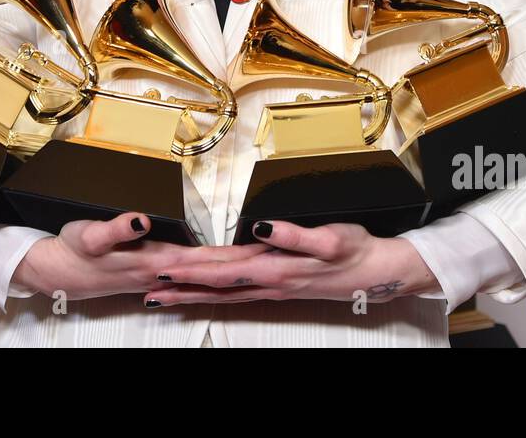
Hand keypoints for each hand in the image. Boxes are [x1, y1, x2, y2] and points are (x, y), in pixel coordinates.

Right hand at [12, 212, 273, 300]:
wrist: (57, 273)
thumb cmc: (75, 249)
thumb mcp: (90, 235)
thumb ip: (116, 228)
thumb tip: (141, 218)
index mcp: (155, 258)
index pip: (205, 258)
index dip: (235, 253)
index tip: (263, 249)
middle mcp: (163, 269)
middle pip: (215, 269)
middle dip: (248, 263)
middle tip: (280, 257)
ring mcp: (161, 275)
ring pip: (208, 274)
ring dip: (236, 270)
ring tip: (265, 264)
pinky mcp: (156, 274)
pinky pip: (194, 276)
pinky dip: (215, 275)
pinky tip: (228, 275)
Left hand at [143, 221, 439, 306]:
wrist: (377, 272)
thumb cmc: (354, 250)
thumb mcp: (328, 238)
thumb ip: (294, 235)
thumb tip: (261, 227)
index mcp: (274, 266)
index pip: (223, 268)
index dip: (192, 269)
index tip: (163, 268)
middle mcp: (268, 281)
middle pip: (215, 284)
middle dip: (180, 286)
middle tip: (148, 287)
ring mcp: (272, 288)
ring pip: (223, 293)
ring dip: (192, 295)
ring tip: (162, 298)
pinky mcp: (278, 288)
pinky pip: (238, 295)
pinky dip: (214, 296)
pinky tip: (202, 296)